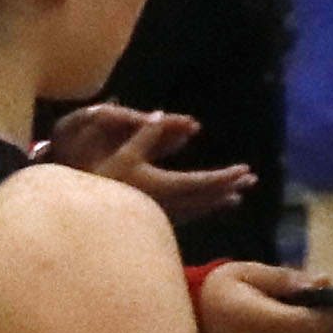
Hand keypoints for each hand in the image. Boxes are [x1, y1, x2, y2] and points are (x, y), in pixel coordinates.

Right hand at [41, 102, 256, 225]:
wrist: (82, 217)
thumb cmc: (100, 181)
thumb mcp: (120, 153)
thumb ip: (143, 134)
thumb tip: (159, 113)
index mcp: (164, 187)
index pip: (203, 182)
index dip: (225, 176)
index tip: (245, 170)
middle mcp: (168, 204)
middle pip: (205, 197)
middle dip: (227, 188)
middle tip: (250, 181)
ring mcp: (162, 215)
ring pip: (197, 209)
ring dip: (217, 201)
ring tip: (235, 198)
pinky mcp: (153, 219)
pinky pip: (186, 215)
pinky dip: (201, 209)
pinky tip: (205, 208)